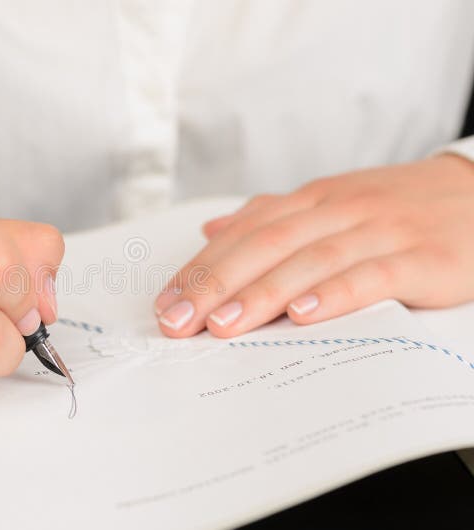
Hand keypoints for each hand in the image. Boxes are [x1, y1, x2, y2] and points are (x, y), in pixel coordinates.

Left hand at [155, 155, 473, 337]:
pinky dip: (335, 294)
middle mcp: (337, 210)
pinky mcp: (421, 258)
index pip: (243, 234)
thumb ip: (269, 217)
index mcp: (310, 200)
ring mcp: (379, 231)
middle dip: (215, 284)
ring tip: (223, 324)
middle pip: (266, 246)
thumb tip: (210, 229)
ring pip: (310, 260)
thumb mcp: (328, 204)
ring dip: (262, 292)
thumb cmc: (394, 207)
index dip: (200, 268)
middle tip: (178, 320)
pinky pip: (372, 276)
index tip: (166, 303)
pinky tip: (302, 316)